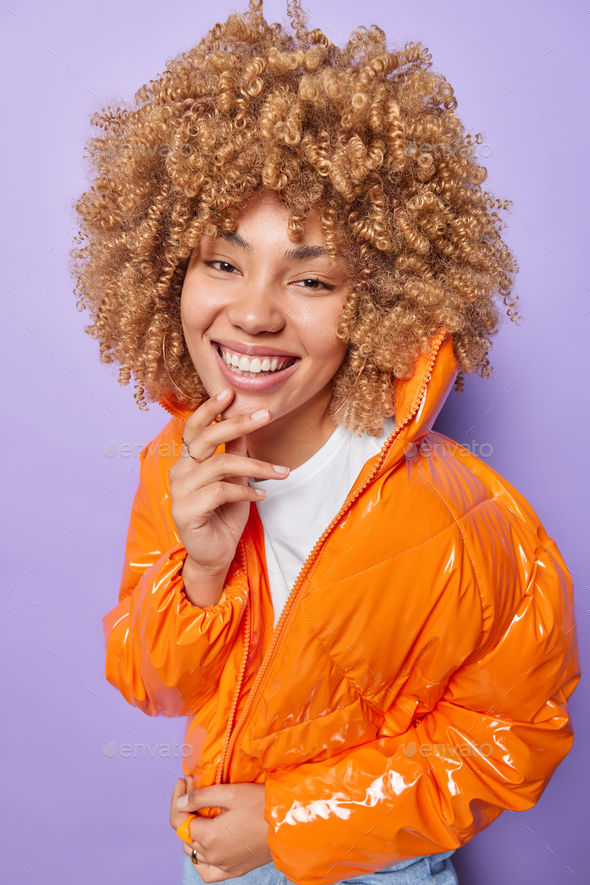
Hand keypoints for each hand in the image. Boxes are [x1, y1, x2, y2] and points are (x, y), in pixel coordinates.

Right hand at [169, 388, 288, 606]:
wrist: (215, 555)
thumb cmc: (224, 515)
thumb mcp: (235, 480)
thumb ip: (234, 453)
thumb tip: (243, 424)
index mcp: (188, 461)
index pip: (194, 428)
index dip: (210, 409)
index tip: (230, 393)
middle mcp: (179, 472)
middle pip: (206, 438)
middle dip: (238, 424)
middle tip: (266, 415)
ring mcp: (179, 491)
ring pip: (219, 465)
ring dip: (255, 466)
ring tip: (280, 473)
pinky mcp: (186, 511)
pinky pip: (220, 491)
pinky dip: (246, 491)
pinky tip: (261, 496)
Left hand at [170, 776, 271, 881]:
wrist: (287, 824)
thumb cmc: (261, 805)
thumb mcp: (230, 793)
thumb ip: (201, 797)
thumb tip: (180, 802)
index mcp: (208, 836)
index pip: (178, 819)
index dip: (178, 797)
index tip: (185, 781)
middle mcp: (212, 855)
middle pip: (185, 834)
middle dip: (187, 810)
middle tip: (194, 790)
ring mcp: (223, 865)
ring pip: (194, 852)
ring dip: (193, 833)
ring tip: (203, 814)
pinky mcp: (234, 870)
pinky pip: (207, 871)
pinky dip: (202, 859)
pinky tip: (207, 845)